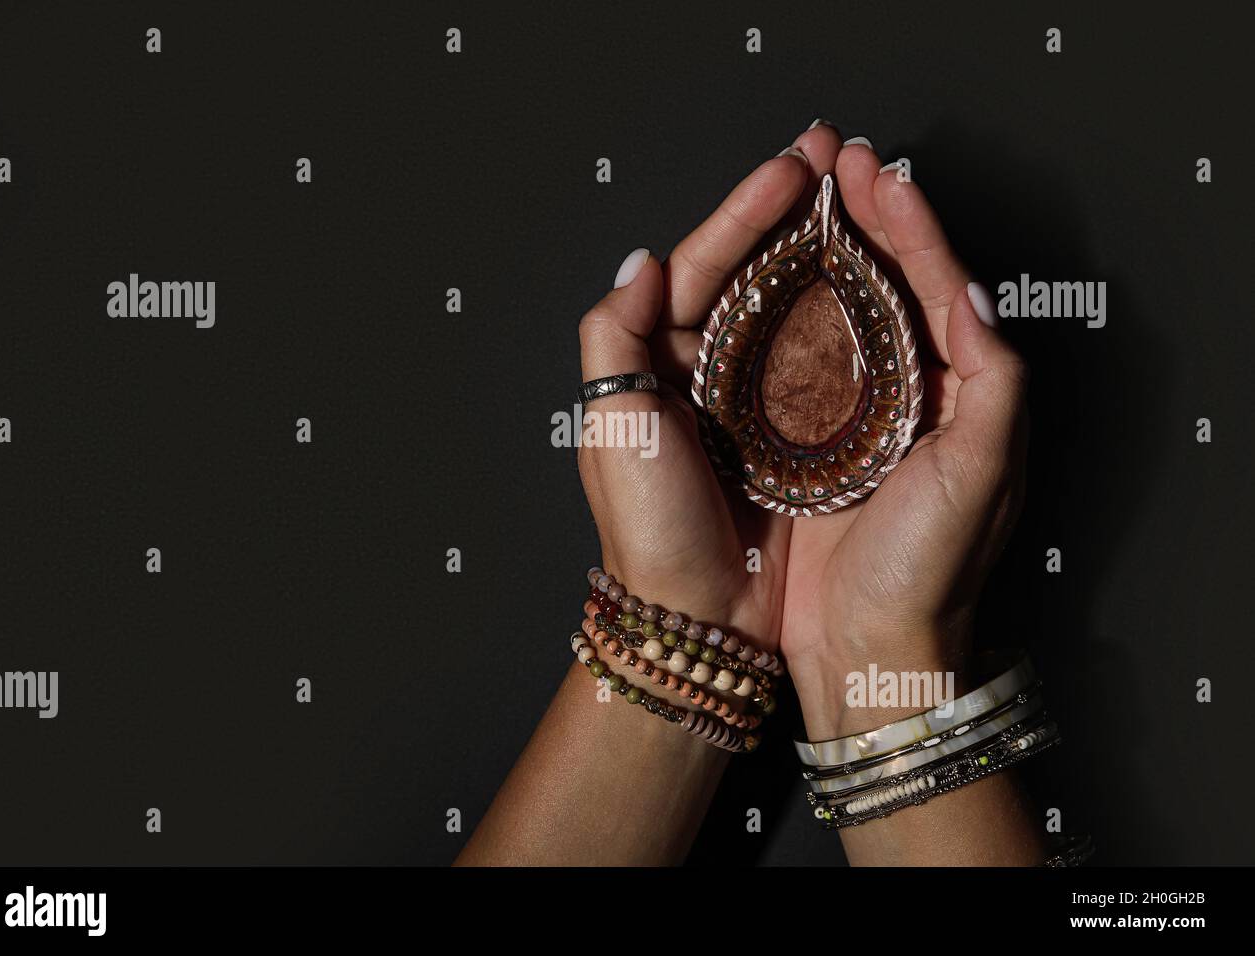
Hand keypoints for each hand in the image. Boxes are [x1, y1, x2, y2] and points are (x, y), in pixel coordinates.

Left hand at [575, 136, 835, 650]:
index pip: (701, 265)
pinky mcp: (793, 433)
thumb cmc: (649, 528)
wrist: (700, 615)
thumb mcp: (611, 424)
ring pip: (789, 307)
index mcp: (654, 360)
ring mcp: (751, 400)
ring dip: (820, 253)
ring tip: (858, 204)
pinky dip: (841, 317)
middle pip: (749, 274)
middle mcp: (702, 372)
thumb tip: (644, 259)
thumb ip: (613, 334)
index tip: (790, 169)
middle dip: (788, 215)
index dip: (745, 211)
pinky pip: (820, 359)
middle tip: (831, 160)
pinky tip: (868, 283)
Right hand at [778, 131, 1029, 736]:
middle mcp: (905, 397)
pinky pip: (788, 360)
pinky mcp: (798, 443)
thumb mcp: (984, 472)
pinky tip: (758, 282)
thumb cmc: (929, 572)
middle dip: (861, 217)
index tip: (871, 171)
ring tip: (795, 200)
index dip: (907, 221)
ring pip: (835, 312)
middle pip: (885, 283)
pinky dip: (777, 313)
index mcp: (957, 393)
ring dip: (816, 252)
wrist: (866, 652)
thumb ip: (991, 378)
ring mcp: (849, 417)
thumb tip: (972, 291)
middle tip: (831, 160)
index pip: (936, 282)